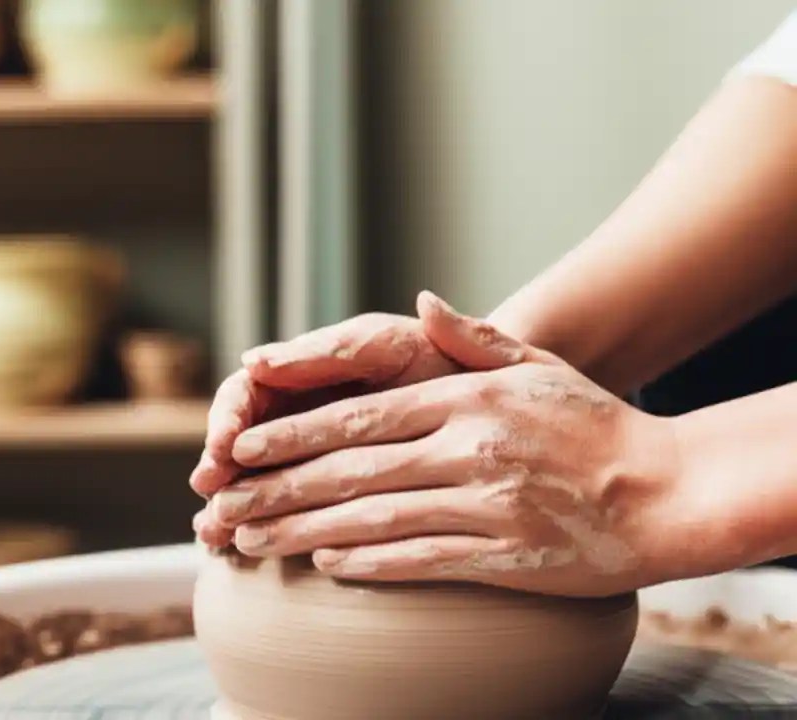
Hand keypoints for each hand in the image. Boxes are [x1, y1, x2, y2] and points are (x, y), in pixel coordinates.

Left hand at [205, 292, 684, 597]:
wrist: (668, 490)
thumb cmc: (594, 425)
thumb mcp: (536, 365)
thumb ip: (472, 338)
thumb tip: (420, 303)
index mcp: (464, 400)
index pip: (357, 416)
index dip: (291, 434)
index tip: (240, 447)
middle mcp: (467, 450)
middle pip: (348, 470)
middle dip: (276, 486)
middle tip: (222, 500)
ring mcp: (483, 505)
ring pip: (372, 520)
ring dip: (303, 532)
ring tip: (251, 541)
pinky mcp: (503, 556)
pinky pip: (422, 562)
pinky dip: (369, 565)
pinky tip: (326, 566)